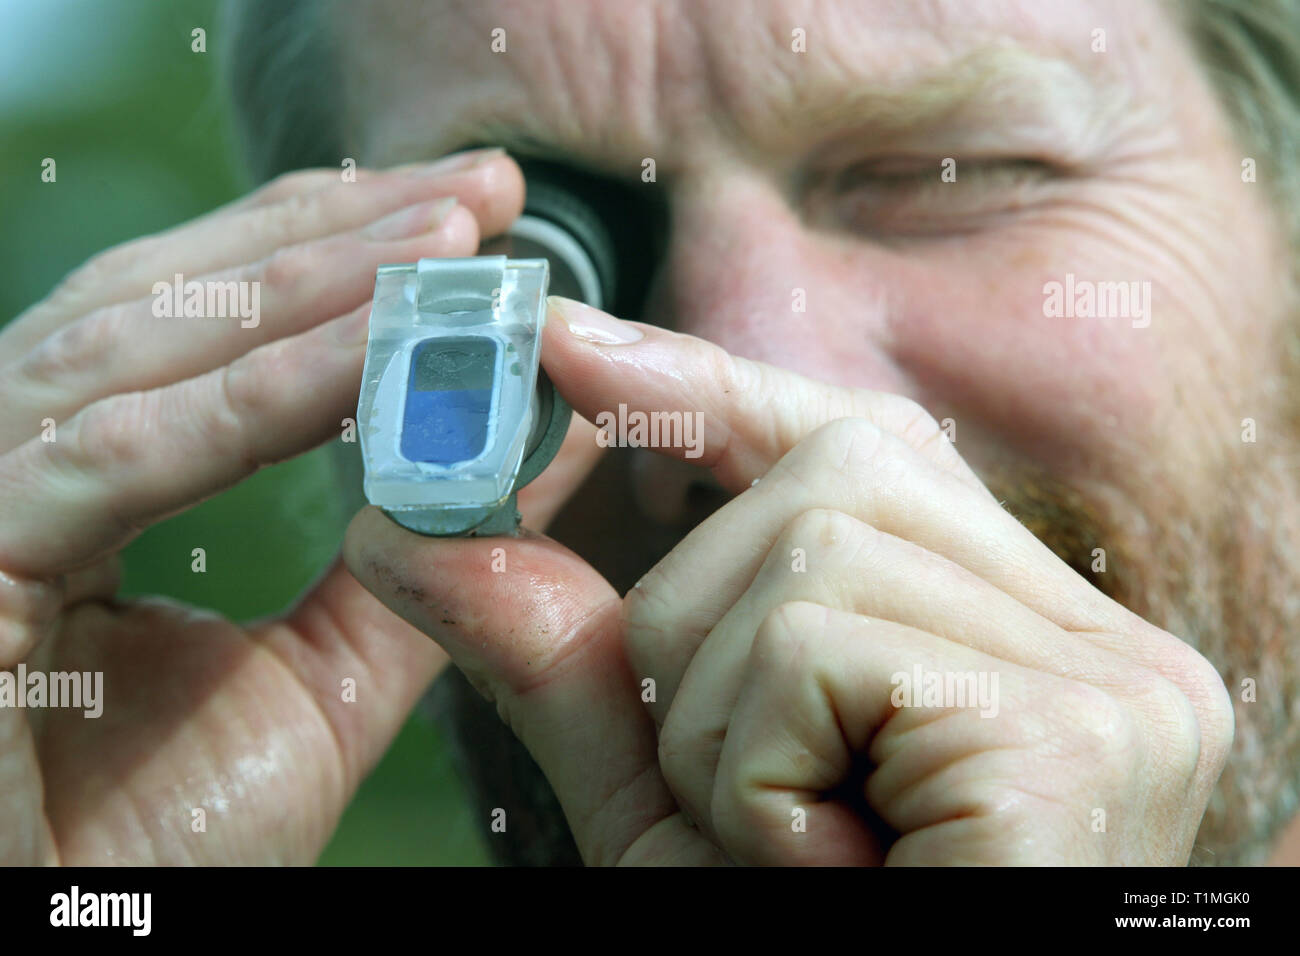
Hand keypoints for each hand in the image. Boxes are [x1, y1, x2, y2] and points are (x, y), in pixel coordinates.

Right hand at [0, 149, 559, 863]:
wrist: (71, 953)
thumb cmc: (167, 838)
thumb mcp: (321, 676)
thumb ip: (418, 557)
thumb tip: (532, 441)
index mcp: (76, 479)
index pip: (200, 327)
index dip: (329, 257)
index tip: (465, 218)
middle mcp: (11, 462)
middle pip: (168, 303)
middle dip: (333, 237)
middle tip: (476, 194)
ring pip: (141, 351)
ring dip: (305, 288)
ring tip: (446, 239)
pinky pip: (115, 459)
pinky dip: (250, 402)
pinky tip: (369, 356)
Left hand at [346, 297, 1233, 864]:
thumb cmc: (790, 941)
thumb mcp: (666, 797)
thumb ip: (570, 655)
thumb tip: (409, 527)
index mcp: (1020, 637)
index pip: (863, 448)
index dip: (710, 392)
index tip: (562, 338)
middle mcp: (1096, 638)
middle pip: (829, 479)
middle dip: (701, 631)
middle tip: (751, 795)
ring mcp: (1108, 680)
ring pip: (807, 558)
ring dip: (723, 728)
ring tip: (795, 847)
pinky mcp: (1078, 735)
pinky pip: (818, 651)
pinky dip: (756, 776)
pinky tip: (829, 863)